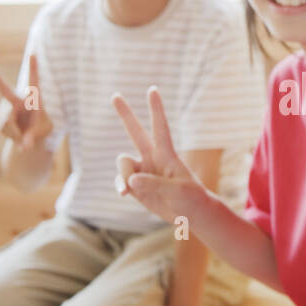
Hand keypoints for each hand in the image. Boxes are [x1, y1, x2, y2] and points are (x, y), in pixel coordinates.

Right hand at [0, 54, 53, 148]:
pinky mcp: (0, 116)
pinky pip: (4, 127)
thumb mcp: (44, 131)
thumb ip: (33, 138)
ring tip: (23, 133)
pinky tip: (16, 133)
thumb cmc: (41, 126)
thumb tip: (23, 147)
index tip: (34, 53)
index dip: (34, 68)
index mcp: (34, 98)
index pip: (35, 81)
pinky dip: (12, 134)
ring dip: (16, 132)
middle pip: (5, 90)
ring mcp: (6, 107)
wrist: (30, 132)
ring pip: (7, 122)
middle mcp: (18, 99)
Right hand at [112, 86, 207, 225]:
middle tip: (115, 95)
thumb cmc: (190, 199)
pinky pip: (120, 180)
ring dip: (123, 175)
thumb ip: (153, 185)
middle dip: (125, 114)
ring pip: (123, 163)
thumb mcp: (177, 192)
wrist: (190, 215)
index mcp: (167, 154)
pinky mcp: (136, 185)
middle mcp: (152, 158)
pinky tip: (123, 193)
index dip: (156, 109)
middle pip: (135, 132)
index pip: (160, 127)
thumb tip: (130, 181)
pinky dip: (120, 186)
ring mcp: (143, 170)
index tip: (152, 90)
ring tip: (128, 190)